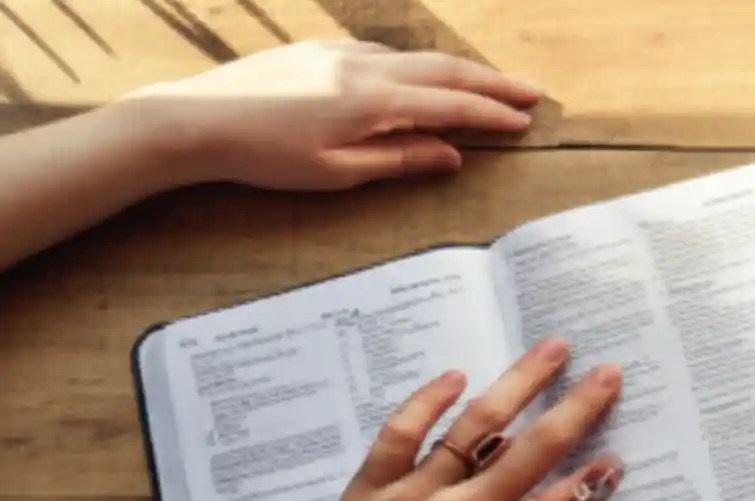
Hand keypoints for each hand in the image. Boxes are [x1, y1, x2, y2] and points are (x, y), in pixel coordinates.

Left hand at [126, 41, 540, 189]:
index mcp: (373, 101)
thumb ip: (400, 159)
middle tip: (530, 91)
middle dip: (492, 81)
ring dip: (456, 71)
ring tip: (486, 86)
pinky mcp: (320, 48)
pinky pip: (384, 53)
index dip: (491, 113)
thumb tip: (453, 155)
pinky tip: (419, 80)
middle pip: (444, 68)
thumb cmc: (265, 158)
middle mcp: (365, 66)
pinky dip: (416, 66)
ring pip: (415, 56)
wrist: (196, 120)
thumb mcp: (338, 172)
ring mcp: (341, 51)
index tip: (525, 120)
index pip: (450, 104)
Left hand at [215, 338, 621, 500]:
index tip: (614, 456)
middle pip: (535, 446)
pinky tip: (455, 377)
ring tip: (551, 351)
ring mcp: (415, 495)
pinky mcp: (369, 491)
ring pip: (478, 424)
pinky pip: (401, 432)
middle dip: (578, 406)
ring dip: (521, 383)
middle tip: (605, 373)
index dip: (591, 478)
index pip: (559, 500)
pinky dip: (429, 400)